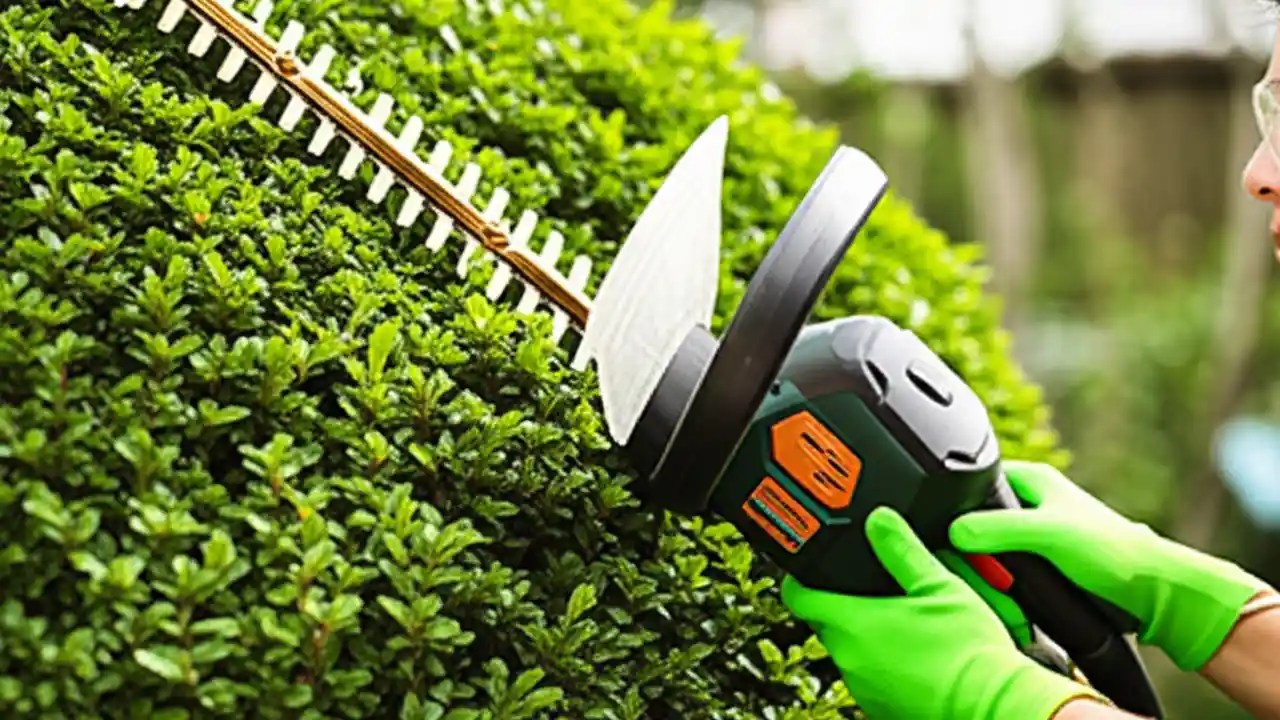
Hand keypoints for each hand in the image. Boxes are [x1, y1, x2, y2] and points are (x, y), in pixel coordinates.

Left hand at [782, 506, 1102, 719]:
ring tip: (905, 622)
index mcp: (852, 624)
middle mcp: (849, 659)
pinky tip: (916, 653)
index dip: (801, 579)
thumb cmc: (969, 653)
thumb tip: (879, 519)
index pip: (798, 596)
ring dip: (868, 636)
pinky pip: (872, 677)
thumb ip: (902, 550)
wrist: (995, 707)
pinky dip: (886, 663)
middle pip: (827, 622)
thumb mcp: (939, 586)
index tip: (810, 569)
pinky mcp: (882, 708)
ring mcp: (863, 688)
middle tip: (875, 590)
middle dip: (845, 604)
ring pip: (851, 651)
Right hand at [949, 460, 1269, 670]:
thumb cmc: (1111, 552)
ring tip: (1000, 578)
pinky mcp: (1041, 559)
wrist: (1150, 593)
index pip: (975, 478)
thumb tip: (954, 531)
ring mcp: (1036, 531)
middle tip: (979, 562)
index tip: (948, 528)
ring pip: (990, 544)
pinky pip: (1005, 567)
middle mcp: (1032, 501)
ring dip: (989, 563)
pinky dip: (1002, 578)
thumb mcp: (1046, 534)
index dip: (956, 499)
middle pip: (978, 515)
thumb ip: (997, 528)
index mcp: (1032, 478)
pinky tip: (1007, 589)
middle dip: (972, 540)